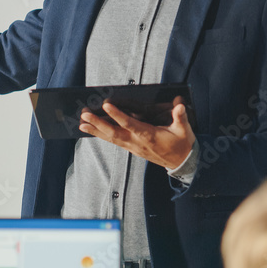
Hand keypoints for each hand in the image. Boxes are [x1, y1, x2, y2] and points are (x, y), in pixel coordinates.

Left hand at [79, 96, 195, 168]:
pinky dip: (102, 136)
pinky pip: (114, 141)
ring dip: (95, 131)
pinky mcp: (132, 149)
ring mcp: (133, 147)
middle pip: (114, 133)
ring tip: (81, 123)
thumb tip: (179, 104)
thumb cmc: (182, 144)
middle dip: (98, 124)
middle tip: (84, 115)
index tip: (106, 105)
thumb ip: (180, 117)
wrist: (182, 163)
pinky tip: (93, 131)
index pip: (130, 124)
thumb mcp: (184, 130)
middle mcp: (137, 142)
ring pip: (111, 138)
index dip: (117, 115)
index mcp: (149, 135)